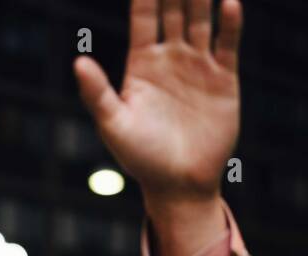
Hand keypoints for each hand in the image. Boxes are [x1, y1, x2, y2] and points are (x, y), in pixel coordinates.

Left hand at [74, 0, 241, 255]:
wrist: (179, 185)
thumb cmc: (140, 159)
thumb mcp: (114, 126)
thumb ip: (97, 93)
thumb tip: (78, 62)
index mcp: (142, 64)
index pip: (145, 16)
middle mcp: (171, 58)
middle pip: (175, 10)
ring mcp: (198, 66)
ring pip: (201, 20)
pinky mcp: (224, 79)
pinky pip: (227, 43)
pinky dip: (229, 23)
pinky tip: (228, 3)